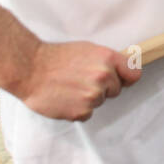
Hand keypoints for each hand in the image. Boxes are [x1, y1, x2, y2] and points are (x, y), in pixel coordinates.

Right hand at [15, 41, 141, 121]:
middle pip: (115, 90)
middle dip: (103, 88)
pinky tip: (64, 98)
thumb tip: (122, 72)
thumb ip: (108, 61)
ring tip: (69, 87)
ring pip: (99, 102)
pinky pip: (86, 114)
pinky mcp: (81, 111)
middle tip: (81, 80)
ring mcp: (93, 96)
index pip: (134, 74)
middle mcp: (104, 77)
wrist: (30, 69)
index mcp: (108, 59)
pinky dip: (77, 109)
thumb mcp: (88, 50)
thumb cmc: (57, 58)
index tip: (121, 80)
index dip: (126, 78)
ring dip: (87, 99)